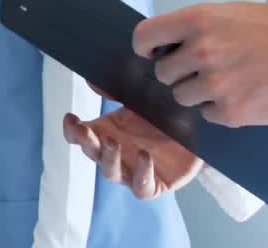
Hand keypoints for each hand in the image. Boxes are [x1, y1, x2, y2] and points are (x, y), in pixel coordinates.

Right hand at [63, 101, 203, 200]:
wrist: (196, 136)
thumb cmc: (162, 118)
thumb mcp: (139, 101)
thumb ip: (117, 92)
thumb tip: (92, 80)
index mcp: (105, 133)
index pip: (79, 136)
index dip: (71, 130)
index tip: (71, 117)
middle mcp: (115, 154)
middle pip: (92, 153)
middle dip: (85, 142)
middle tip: (84, 130)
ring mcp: (132, 172)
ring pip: (111, 173)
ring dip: (108, 158)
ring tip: (112, 141)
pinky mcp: (154, 185)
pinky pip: (142, 187)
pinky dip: (141, 173)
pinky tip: (145, 156)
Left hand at [135, 2, 267, 126]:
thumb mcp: (224, 14)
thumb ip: (191, 29)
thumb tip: (160, 47)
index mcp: (197, 21)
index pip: (144, 37)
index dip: (145, 47)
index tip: (151, 53)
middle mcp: (202, 51)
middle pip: (162, 72)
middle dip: (178, 72)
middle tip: (203, 68)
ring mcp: (216, 84)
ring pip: (181, 96)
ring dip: (198, 92)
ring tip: (226, 80)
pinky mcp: (232, 112)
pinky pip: (207, 115)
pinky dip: (220, 108)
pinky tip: (241, 93)